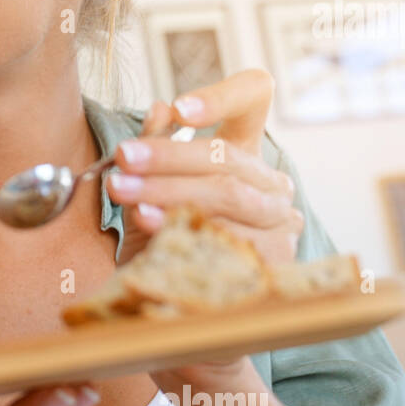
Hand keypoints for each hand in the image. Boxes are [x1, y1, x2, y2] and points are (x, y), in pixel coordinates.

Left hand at [107, 68, 302, 266]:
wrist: (177, 309)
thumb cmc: (166, 240)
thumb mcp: (154, 192)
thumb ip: (157, 150)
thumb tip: (158, 109)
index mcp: (246, 153)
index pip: (254, 96)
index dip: (220, 97)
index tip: (178, 107)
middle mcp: (272, 184)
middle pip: (226, 156)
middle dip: (168, 156)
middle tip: (124, 156)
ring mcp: (280, 223)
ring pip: (226, 194)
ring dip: (168, 190)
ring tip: (124, 188)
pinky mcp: (275, 260)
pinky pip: (226, 234)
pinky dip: (181, 225)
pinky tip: (147, 220)